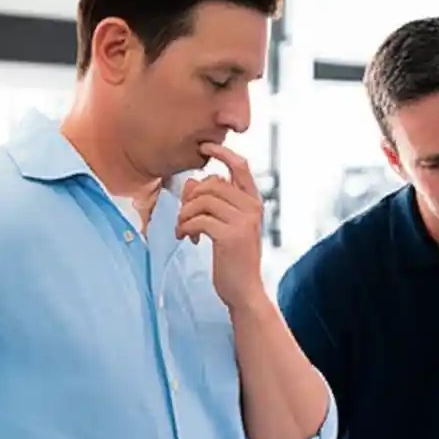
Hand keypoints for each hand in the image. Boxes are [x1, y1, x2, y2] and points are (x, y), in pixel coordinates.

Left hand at [177, 143, 265, 310]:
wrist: (245, 291)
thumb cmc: (234, 259)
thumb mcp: (226, 226)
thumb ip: (212, 202)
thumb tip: (191, 181)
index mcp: (254, 203)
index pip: (240, 166)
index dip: (222, 153)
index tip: (204, 147)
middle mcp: (252, 208)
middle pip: (212, 183)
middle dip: (191, 197)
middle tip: (185, 217)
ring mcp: (243, 222)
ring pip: (202, 200)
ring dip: (185, 215)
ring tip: (184, 230)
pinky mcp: (230, 236)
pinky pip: (198, 219)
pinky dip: (185, 228)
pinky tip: (188, 238)